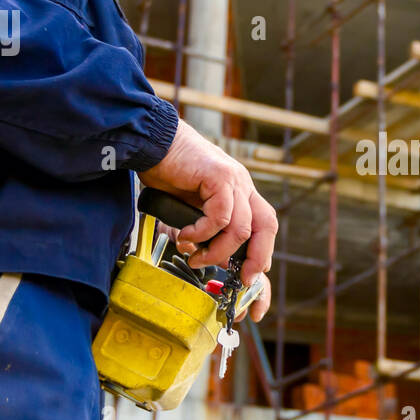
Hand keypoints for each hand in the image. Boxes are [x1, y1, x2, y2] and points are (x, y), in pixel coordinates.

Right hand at [138, 120, 276, 297]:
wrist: (153, 142)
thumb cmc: (168, 172)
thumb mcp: (192, 206)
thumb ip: (205, 226)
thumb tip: (206, 254)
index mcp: (240, 191)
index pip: (264, 225)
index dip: (262, 252)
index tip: (249, 276)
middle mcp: (242, 184)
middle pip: (266, 226)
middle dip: (256, 257)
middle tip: (241, 278)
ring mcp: (234, 179)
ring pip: (240, 228)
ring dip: (218, 250)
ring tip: (196, 256)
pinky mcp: (219, 176)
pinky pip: (220, 216)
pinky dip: (203, 232)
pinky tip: (186, 235)